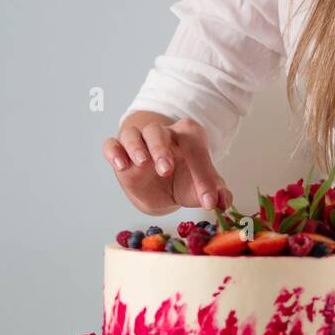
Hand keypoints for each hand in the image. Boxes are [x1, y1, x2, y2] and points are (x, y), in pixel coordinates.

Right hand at [103, 113, 232, 215]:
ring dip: (136, 147)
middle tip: (166, 169)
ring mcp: (138, 141)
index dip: (203, 176)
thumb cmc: (183, 181)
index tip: (208, 201)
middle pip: (158, 132)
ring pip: (133, 134)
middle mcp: (162, 133)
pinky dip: (114, 152)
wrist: (160, 189)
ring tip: (143, 163)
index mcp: (188, 137)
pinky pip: (112, 145)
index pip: (195, 149)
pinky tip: (121, 165)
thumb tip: (222, 202)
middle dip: (161, 149)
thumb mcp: (200, 187)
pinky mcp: (119, 152)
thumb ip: (215, 192)